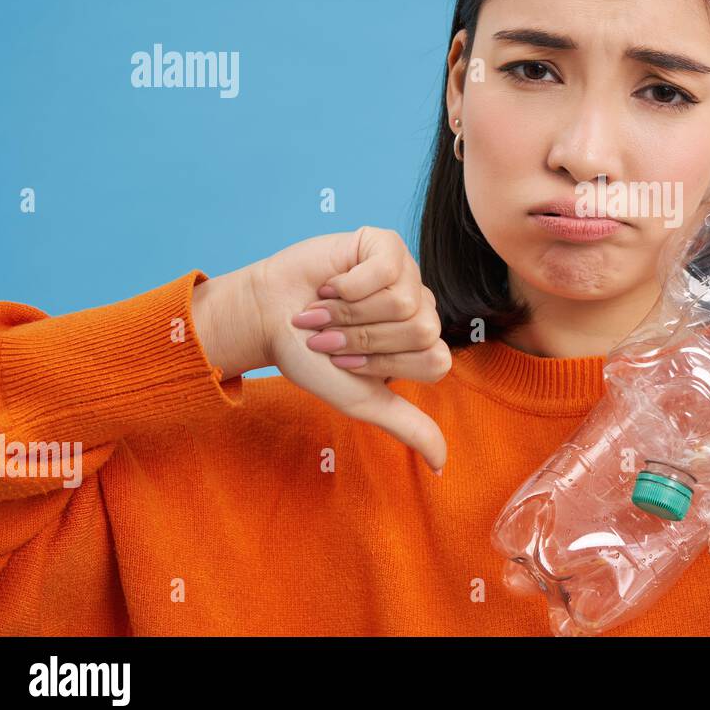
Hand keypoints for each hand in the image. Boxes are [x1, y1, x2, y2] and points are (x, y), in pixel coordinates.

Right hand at [193, 226, 449, 472]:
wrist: (267, 319)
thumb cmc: (312, 358)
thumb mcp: (361, 399)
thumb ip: (407, 426)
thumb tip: (442, 465)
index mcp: (422, 344)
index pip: (434, 362)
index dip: (383, 366)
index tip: (347, 363)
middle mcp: (421, 307)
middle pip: (419, 331)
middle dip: (362, 340)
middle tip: (331, 336)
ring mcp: (407, 273)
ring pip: (403, 301)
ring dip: (349, 314)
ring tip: (324, 312)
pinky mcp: (385, 244)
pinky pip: (386, 269)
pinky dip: (348, 285)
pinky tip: (329, 285)